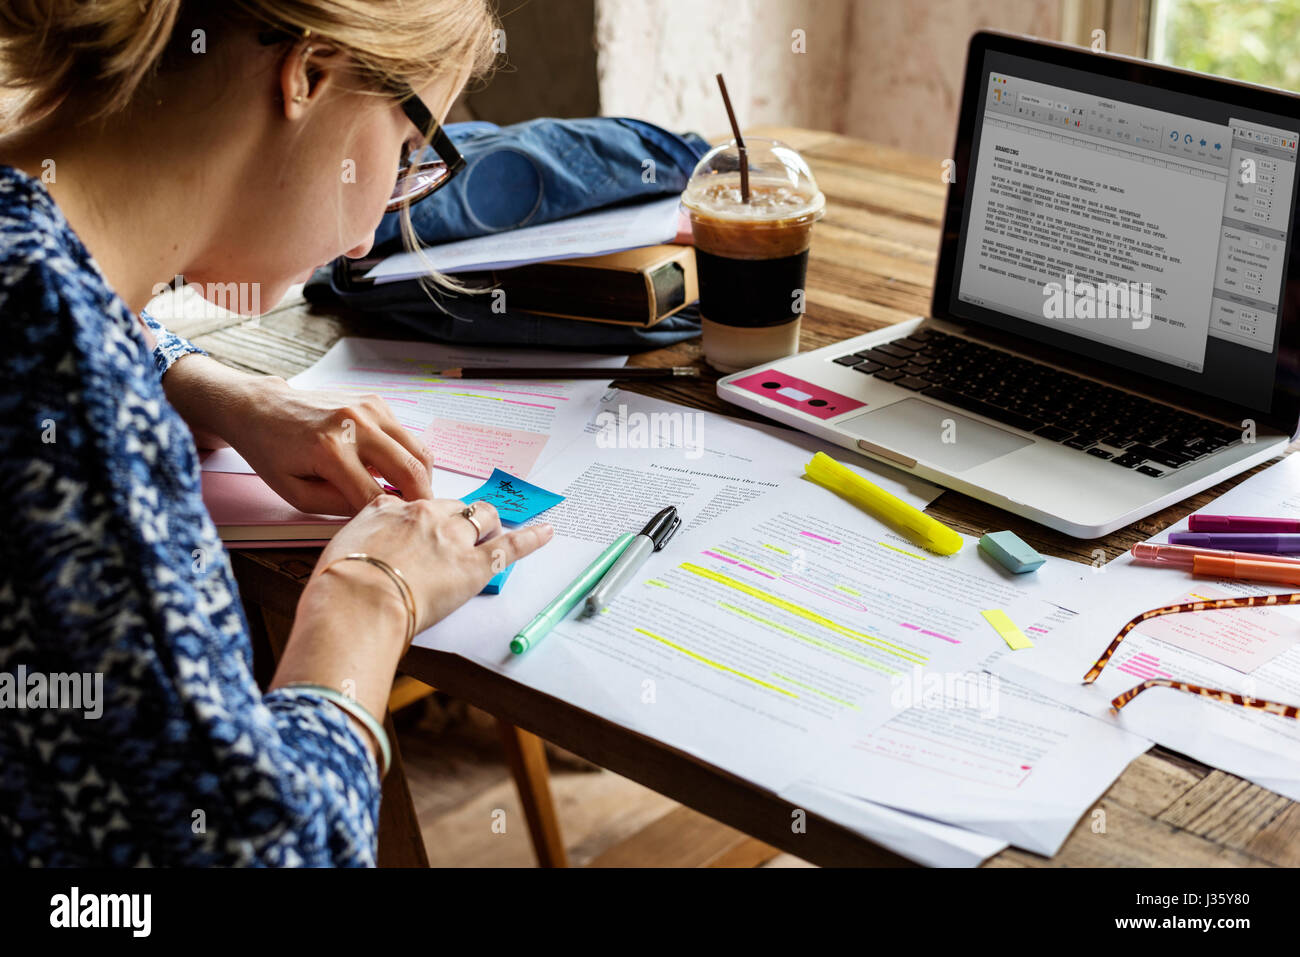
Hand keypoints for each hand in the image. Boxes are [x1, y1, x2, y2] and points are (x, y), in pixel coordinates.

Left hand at [163, 357, 433, 514]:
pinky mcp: (376, 401)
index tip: (396, 532)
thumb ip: (337, 507)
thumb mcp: (295, 494)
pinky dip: (407, 457)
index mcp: (330, 450)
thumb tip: (375, 513)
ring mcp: (370, 408)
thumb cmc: (273, 453)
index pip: (376, 496)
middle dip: (421, 500)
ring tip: (411, 496)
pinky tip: (392, 469)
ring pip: (419, 450)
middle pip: (410, 470)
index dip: (389, 519)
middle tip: (422, 519)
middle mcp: (356, 423)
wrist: (262, 408)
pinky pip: (407, 436)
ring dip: (422, 478)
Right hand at [275, 497, 552, 730]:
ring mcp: (452, 538)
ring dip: (489, 522)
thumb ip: (355, 541)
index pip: (409, 504)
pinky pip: (511, 546)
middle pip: (450, 507)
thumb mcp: (337, 550)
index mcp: (389, 510)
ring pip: (481, 518)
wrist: (357, 601)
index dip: (416, 518)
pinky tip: (548, 531)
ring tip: (498, 526)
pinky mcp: (475, 565)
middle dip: (456, 517)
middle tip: (457, 533)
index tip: (417, 527)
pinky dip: (532, 538)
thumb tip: (358, 547)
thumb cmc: (339, 585)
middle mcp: (424, 515)